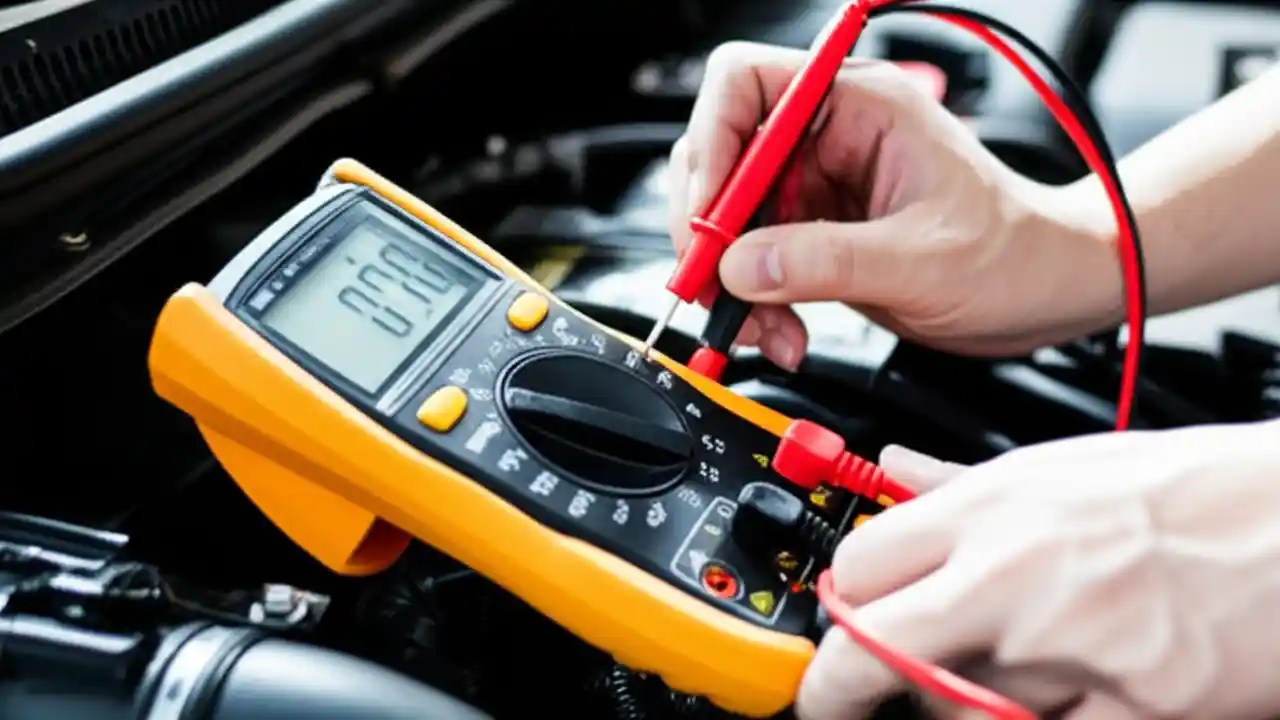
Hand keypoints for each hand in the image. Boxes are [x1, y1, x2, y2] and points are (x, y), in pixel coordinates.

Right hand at [667, 41, 1124, 370]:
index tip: (707, 212)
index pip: (745, 83)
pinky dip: (752, 301)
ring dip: (729, 278)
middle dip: (708, 228)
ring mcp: (817, 186)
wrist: (1046, 293)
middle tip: (713, 284)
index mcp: (858, 105)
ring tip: (762, 326)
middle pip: (720, 156)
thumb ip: (825, 261)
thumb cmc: (1015, 253)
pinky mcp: (814, 234)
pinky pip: (753, 259)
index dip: (712, 141)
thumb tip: (741, 267)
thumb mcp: (921, 260)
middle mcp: (828, 136)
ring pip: (729, 218)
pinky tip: (782, 330)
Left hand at [796, 420, 1279, 719]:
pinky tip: (1069, 703)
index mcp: (994, 510)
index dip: (840, 603)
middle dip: (837, 686)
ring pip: (957, 711)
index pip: (860, 567)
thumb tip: (894, 466)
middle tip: (835, 702)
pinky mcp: (1133, 712)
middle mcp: (1016, 577)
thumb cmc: (1193, 492)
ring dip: (964, 706)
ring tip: (1006, 678)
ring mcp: (1069, 651)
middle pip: (873, 648)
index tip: (841, 621)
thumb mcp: (1061, 467)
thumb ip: (961, 483)